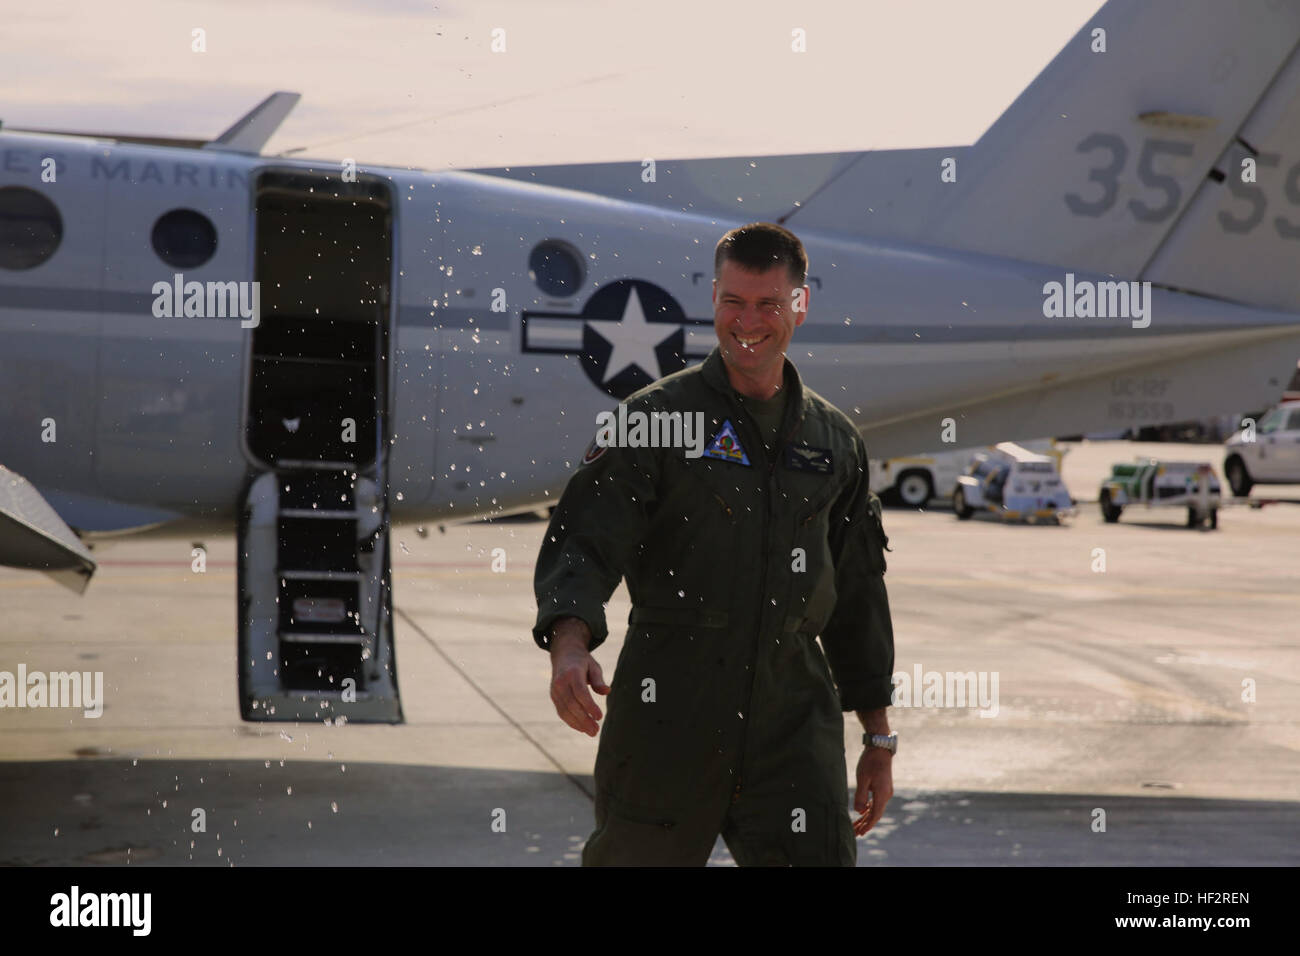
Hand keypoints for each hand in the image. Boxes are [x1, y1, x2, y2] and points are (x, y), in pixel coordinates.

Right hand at [548, 618, 608, 736]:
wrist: (563, 655)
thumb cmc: (583, 662)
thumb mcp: (594, 666)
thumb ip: (599, 680)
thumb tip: (607, 691)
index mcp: (572, 672)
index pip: (580, 692)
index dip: (589, 706)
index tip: (600, 717)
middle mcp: (561, 682)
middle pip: (572, 704)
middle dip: (584, 719)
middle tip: (596, 730)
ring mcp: (555, 690)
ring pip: (565, 711)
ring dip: (578, 724)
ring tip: (591, 732)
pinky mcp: (553, 697)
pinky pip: (561, 712)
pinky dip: (571, 721)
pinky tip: (582, 728)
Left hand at [852, 746, 893, 835]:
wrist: (880, 749)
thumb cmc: (870, 762)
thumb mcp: (862, 778)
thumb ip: (861, 795)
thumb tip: (859, 811)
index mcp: (882, 794)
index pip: (875, 815)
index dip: (868, 825)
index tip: (861, 833)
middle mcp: (886, 795)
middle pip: (876, 814)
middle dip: (866, 824)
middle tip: (856, 833)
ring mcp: (885, 791)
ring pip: (875, 808)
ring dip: (866, 817)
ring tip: (857, 826)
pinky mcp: (883, 787)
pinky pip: (876, 802)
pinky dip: (869, 809)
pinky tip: (862, 813)